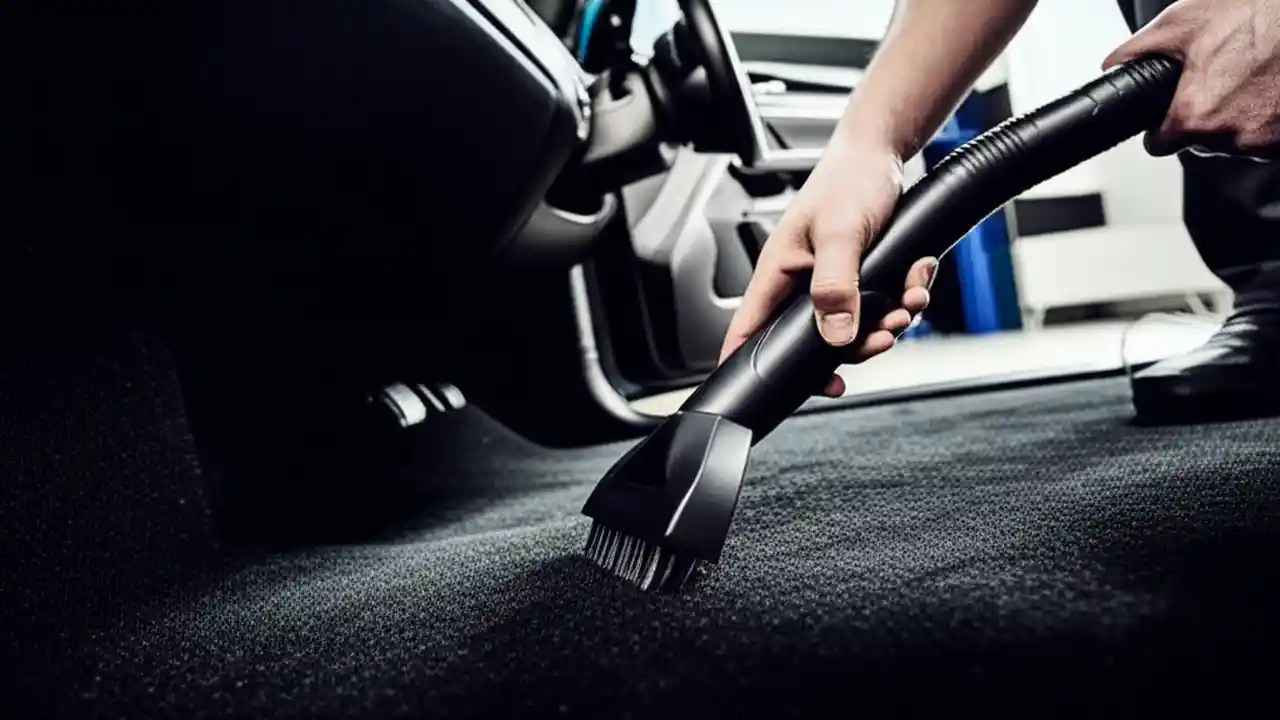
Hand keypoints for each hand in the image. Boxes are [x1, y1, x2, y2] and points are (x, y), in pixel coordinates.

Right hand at [718, 140, 936, 397]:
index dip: (751, 364)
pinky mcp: (862, 278)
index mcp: (779, 273)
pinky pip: (882, 307)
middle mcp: (802, 284)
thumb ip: (835, 288)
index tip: (771, 391)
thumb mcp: (841, 234)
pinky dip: (905, 298)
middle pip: (816, 342)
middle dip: (858, 345)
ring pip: (856, 329)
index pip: (749, 328)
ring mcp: (833, 283)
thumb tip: (835, 337)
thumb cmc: (849, 180)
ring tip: (909, 302)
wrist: (884, 153)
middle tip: (885, 336)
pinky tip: (916, 278)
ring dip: (889, 322)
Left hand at [1104, 0, 1279, 156]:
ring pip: (1234, 141)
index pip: (1158, 145)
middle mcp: (1229, 138)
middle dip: (1204, 116)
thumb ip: (1140, 49)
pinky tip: (1271, 89)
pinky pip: (1267, 137)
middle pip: (1199, 142)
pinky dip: (1267, 117)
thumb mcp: (1186, 22)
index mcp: (1194, 116)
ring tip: (1252, 78)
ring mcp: (1264, 143)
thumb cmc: (1259, 13)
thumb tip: (1113, 64)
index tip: (1170, 112)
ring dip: (1238, 116)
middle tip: (1222, 79)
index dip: (1162, 125)